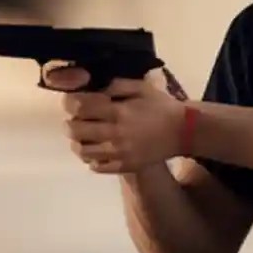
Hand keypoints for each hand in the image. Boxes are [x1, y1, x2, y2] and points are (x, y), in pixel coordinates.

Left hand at [54, 68, 187, 173]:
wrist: (183, 131)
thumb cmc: (161, 106)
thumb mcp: (141, 87)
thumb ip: (115, 86)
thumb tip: (92, 89)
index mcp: (118, 111)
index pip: (80, 107)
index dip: (70, 103)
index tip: (72, 101)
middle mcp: (115, 133)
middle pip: (76, 131)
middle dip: (70, 123)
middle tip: (75, 119)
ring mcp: (119, 153)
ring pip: (83, 152)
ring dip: (78, 142)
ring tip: (83, 137)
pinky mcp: (124, 166)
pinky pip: (97, 166)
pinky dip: (91, 159)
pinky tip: (97, 150)